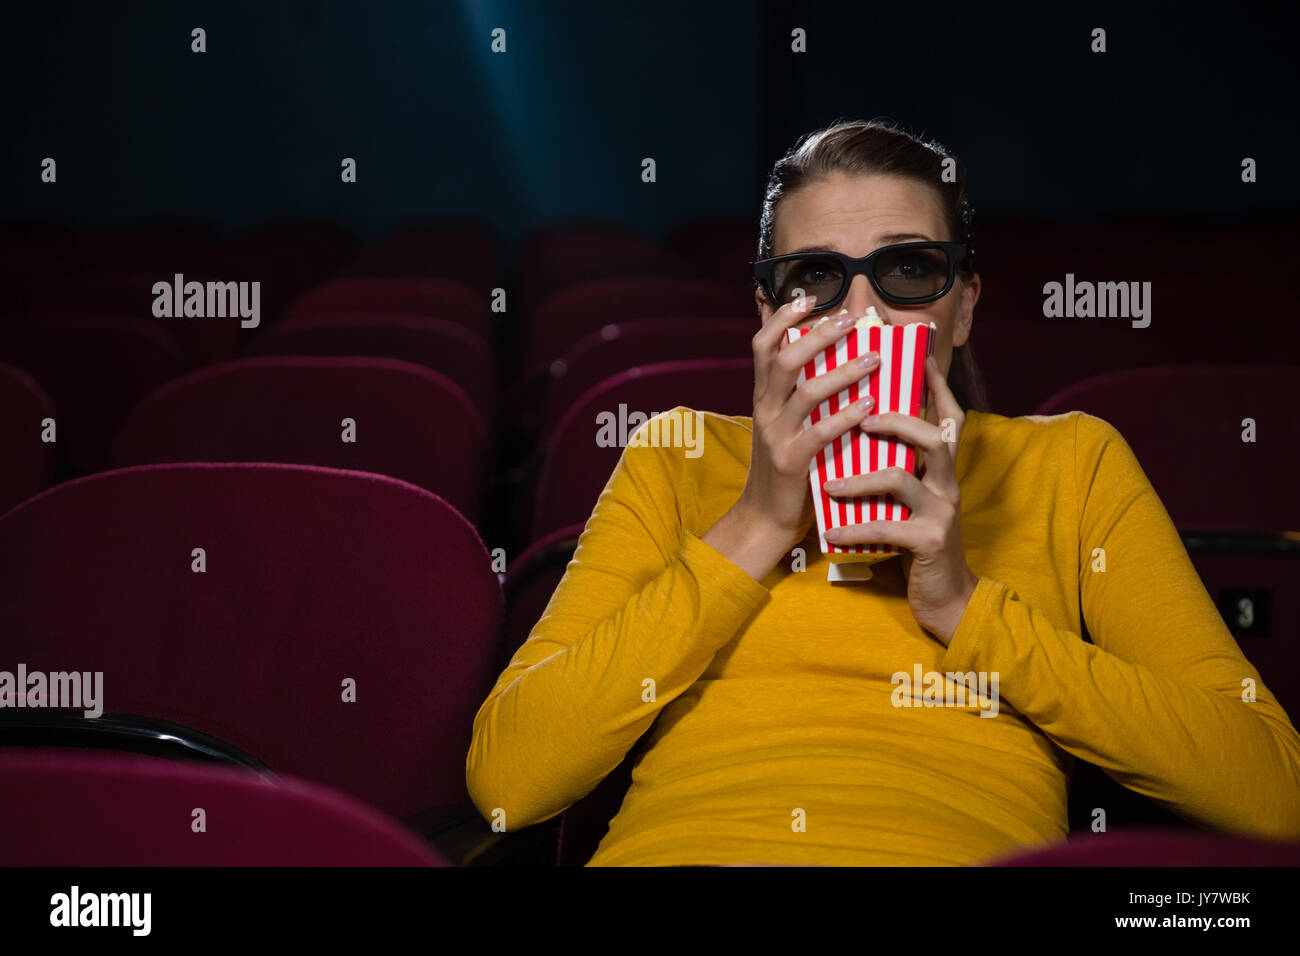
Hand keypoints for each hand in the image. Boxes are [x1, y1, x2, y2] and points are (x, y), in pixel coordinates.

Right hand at [738, 294, 881, 552]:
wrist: (766, 519)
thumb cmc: (787, 468)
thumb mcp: (785, 424)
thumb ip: (799, 394)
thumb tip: (829, 361)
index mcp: (763, 397)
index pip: (762, 346)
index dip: (782, 318)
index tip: (808, 297)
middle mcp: (764, 411)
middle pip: (784, 359)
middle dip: (818, 335)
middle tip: (850, 321)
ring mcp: (775, 436)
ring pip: (805, 392)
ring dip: (843, 371)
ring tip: (875, 359)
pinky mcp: (791, 463)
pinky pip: (819, 432)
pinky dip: (846, 414)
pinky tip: (870, 403)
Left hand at [822, 355, 977, 644]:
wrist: (943, 596)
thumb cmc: (915, 537)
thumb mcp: (911, 495)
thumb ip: (899, 461)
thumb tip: (864, 424)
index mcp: (942, 467)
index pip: (946, 414)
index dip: (934, 384)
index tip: (914, 353)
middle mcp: (948, 482)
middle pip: (934, 436)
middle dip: (898, 421)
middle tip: (862, 417)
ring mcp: (942, 512)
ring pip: (903, 479)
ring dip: (861, 478)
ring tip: (828, 483)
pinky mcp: (929, 542)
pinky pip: (887, 528)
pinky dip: (854, 528)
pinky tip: (830, 530)